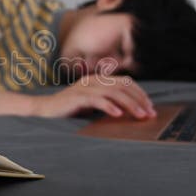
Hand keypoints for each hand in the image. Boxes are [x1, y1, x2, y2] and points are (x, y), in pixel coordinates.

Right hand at [32, 74, 156, 118]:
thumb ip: (107, 102)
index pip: (125, 81)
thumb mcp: (92, 104)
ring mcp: (85, 88)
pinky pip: (97, 100)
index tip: (150, 107)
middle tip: (150, 113)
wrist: (45, 109)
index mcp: (98, 80)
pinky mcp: (77, 97)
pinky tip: (119, 115)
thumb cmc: (69, 109)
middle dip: (139, 99)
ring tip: (140, 115)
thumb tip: (128, 110)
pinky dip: (110, 107)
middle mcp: (93, 80)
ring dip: (130, 104)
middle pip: (123, 86)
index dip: (140, 93)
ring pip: (114, 92)